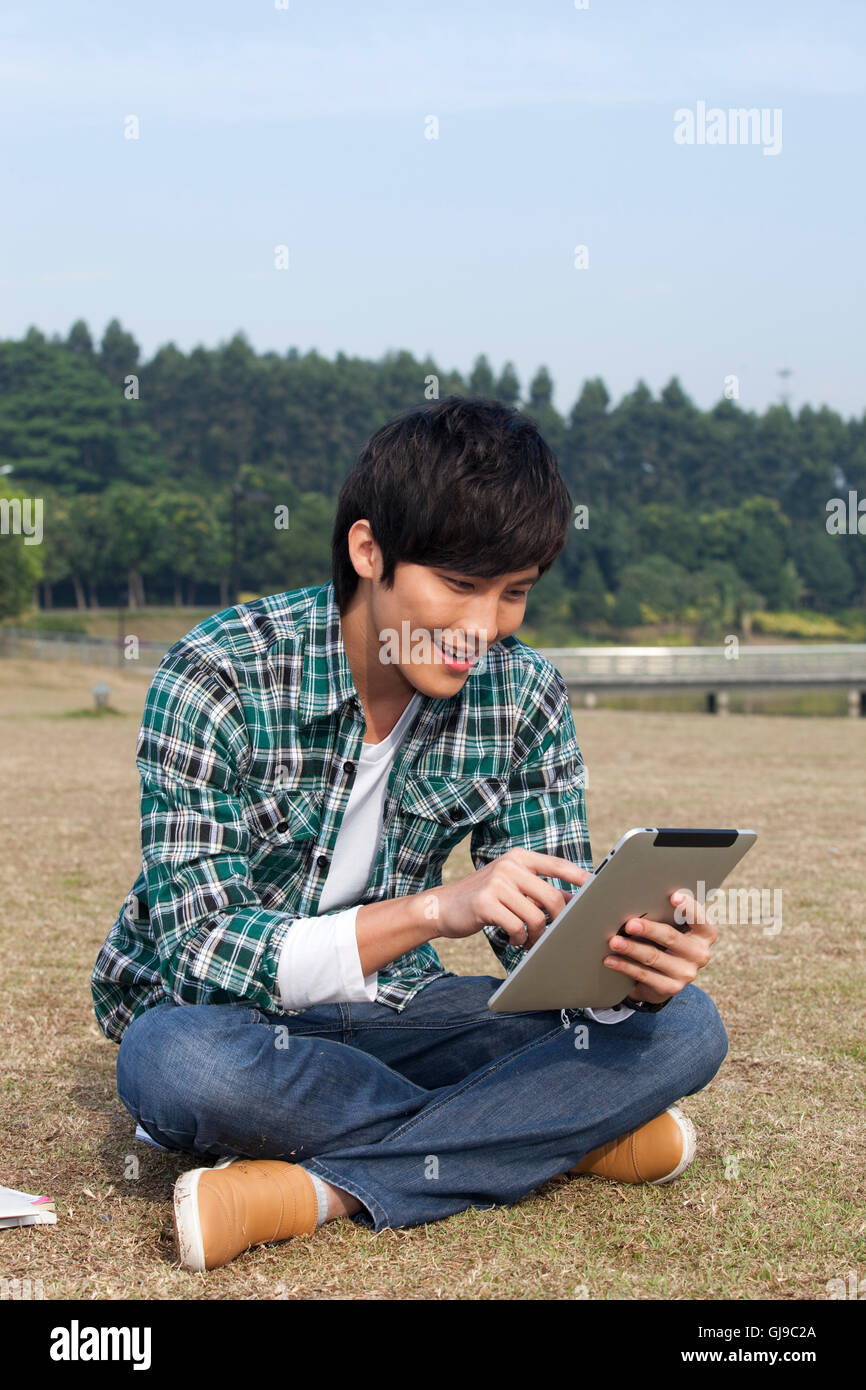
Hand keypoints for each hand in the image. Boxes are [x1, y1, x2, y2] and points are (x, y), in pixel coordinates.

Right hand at [427, 848, 592, 948]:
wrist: (443, 906)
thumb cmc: (484, 899)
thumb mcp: (512, 887)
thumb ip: (540, 890)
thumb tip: (576, 899)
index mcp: (519, 858)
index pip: (558, 864)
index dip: (580, 877)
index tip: (598, 888)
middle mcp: (509, 866)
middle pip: (552, 898)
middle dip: (557, 922)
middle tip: (550, 935)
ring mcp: (497, 883)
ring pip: (536, 916)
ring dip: (537, 936)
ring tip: (529, 940)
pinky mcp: (485, 903)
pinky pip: (517, 927)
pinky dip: (519, 939)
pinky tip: (513, 939)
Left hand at [603, 888, 715, 1005]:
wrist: (661, 974)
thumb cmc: (661, 936)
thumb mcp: (666, 921)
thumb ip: (658, 905)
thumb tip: (625, 882)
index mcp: (704, 932)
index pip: (699, 916)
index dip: (687, 906)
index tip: (672, 896)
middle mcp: (700, 953)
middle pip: (672, 937)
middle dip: (649, 929)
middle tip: (629, 923)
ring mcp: (686, 973)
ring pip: (654, 957)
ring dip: (631, 948)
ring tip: (613, 941)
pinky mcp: (670, 989)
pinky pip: (644, 976)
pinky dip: (624, 966)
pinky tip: (610, 959)